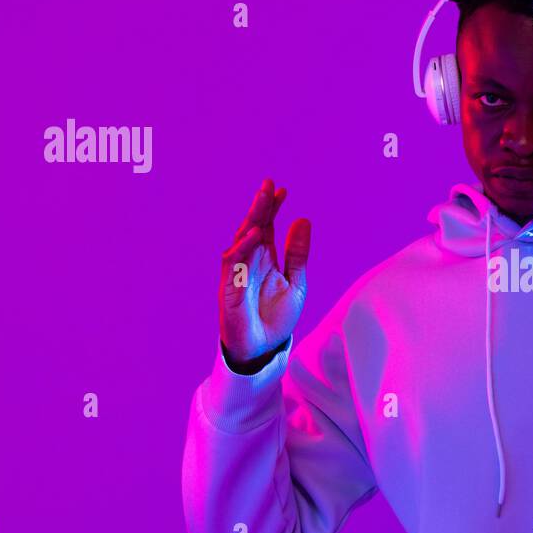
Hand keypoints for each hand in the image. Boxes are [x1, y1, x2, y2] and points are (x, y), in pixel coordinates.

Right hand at [219, 178, 310, 365]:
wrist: (264, 349)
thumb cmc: (277, 317)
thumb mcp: (296, 283)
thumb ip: (298, 254)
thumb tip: (303, 220)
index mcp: (266, 259)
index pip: (268, 227)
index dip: (273, 208)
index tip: (283, 190)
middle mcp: (250, 262)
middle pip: (253, 227)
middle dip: (261, 206)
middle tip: (269, 184)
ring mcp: (238, 273)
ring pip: (241, 239)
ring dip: (252, 218)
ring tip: (264, 199)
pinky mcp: (229, 287)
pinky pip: (233, 262)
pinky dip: (244, 246)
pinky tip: (256, 232)